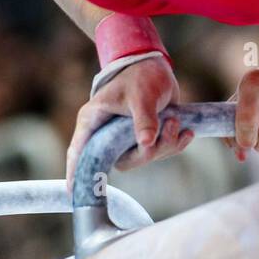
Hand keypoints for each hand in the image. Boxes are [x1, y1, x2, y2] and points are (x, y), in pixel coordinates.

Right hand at [65, 55, 193, 194]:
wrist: (157, 66)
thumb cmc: (141, 76)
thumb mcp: (141, 95)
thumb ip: (144, 118)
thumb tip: (146, 143)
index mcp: (94, 120)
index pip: (79, 151)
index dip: (75, 173)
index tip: (72, 193)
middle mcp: (106, 133)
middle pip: (123, 161)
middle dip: (150, 152)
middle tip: (169, 126)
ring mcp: (125, 138)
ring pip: (144, 157)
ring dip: (166, 144)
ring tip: (176, 120)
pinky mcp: (143, 137)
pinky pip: (158, 151)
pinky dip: (174, 144)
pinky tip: (187, 132)